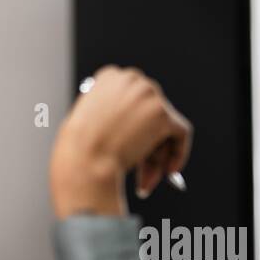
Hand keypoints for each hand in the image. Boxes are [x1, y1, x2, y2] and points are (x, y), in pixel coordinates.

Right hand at [50, 66, 192, 217]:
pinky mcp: (163, 114)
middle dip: (147, 145)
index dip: (134, 127)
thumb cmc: (77, 150)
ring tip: (145, 183)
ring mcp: (149, 95)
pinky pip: (181, 133)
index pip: (133, 100)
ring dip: (156, 157)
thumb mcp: (88, 122)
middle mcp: (131, 79)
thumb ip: (111, 116)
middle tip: (143, 172)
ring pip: (164, 127)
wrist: (84, 161)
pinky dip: (179, 153)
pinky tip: (169, 171)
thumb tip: (136, 129)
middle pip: (150, 113)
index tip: (132, 147)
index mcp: (109, 77)